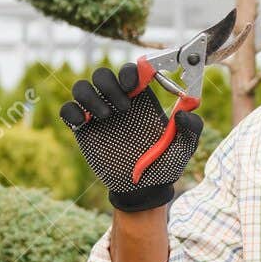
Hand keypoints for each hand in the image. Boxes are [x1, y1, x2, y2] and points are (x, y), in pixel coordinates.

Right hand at [59, 61, 202, 211]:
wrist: (143, 190)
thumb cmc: (165, 165)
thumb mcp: (185, 148)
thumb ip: (192, 128)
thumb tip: (185, 112)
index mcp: (141, 99)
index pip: (130, 71)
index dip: (129, 72)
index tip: (135, 86)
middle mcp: (117, 102)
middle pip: (102, 74)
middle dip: (110, 84)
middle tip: (123, 108)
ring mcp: (98, 115)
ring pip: (81, 87)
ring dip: (90, 96)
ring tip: (106, 117)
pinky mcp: (83, 130)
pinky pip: (68, 111)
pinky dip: (72, 112)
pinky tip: (84, 125)